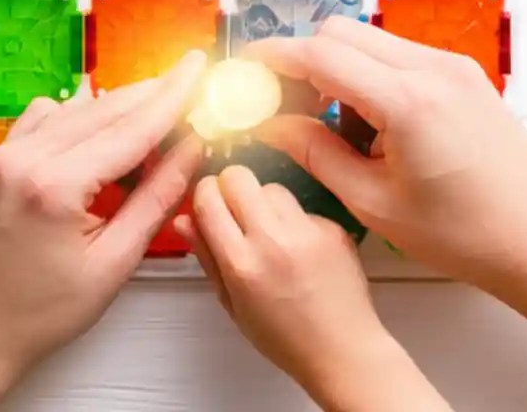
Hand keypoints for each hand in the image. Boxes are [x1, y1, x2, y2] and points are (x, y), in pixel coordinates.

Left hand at [0, 52, 207, 411]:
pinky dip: (81, 120)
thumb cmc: (44, 311)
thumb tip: (192, 149)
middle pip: (105, 109)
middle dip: (152, 97)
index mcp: (54, 187)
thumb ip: (157, 198)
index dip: (172, 96)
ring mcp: (3, 155)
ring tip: (155, 131)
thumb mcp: (115, 261)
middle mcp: (22, 160)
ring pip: (77, 109)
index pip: (130, 129)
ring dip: (120, 111)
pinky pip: (46, 118)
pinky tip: (102, 142)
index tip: (198, 66)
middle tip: (192, 88)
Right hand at [175, 166, 450, 411]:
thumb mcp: (232, 304)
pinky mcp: (333, 228)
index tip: (208, 204)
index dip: (204, 195)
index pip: (208, 198)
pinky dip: (295, 220)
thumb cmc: (284, 337)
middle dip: (231, 186)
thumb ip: (207, 258)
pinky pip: (302, 207)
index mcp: (241, 263)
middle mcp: (273, 240)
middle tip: (236, 209)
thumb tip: (184, 220)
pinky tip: (300, 249)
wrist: (342, 349)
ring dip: (264, 201)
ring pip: (272, 186)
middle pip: (239, 176)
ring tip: (270, 233)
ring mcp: (307, 231)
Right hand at [244, 20, 526, 411]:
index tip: (242, 73)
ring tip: (335, 133)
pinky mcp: (466, 77)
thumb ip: (316, 154)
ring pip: (370, 42)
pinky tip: (373, 132)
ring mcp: (453, 68)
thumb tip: (273, 126)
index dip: (270, 60)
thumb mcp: (374, 203)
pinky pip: (401, 58)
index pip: (318, 54)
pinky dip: (372, 79)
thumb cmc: (467, 234)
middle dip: (304, 63)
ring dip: (339, 71)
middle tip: (285, 110)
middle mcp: (432, 68)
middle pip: (341, 33)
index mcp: (406, 99)